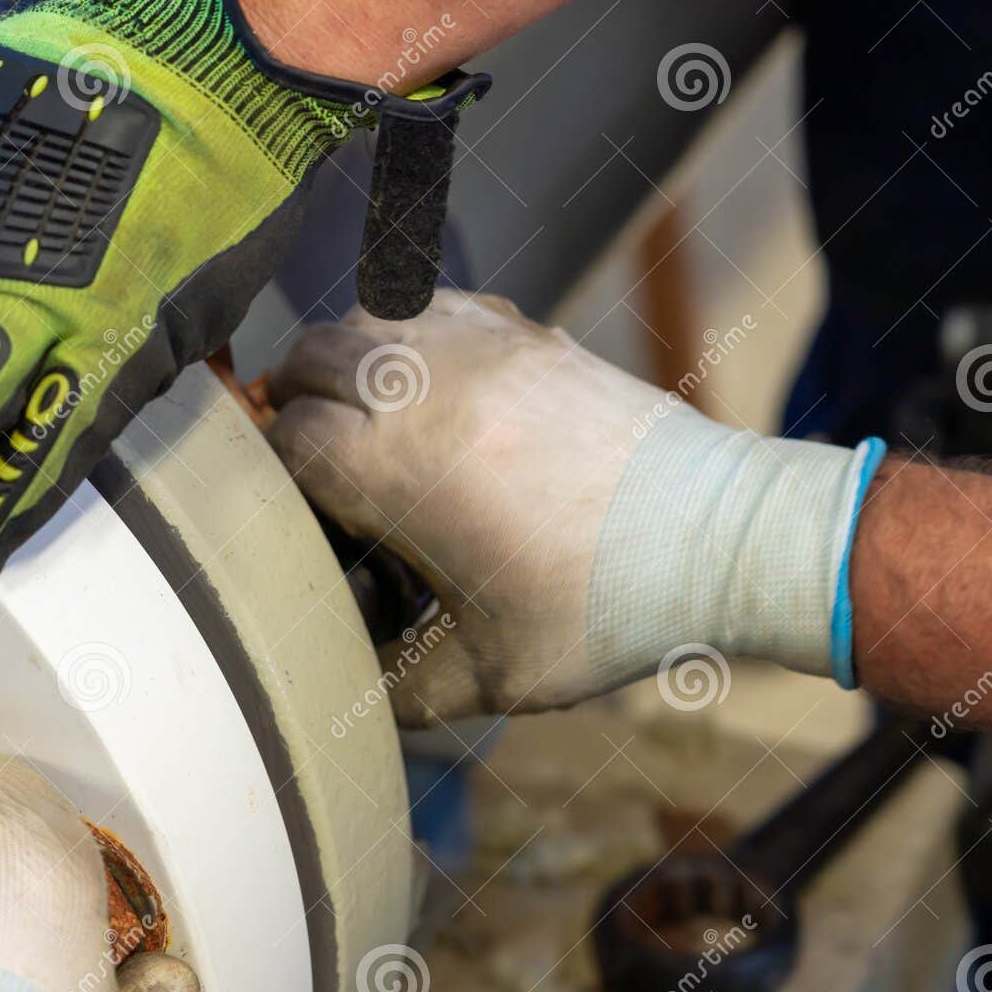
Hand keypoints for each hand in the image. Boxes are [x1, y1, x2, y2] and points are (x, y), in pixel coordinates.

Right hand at [266, 290, 883, 719]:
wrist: (720, 540)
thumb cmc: (604, 612)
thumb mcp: (490, 676)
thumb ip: (399, 689)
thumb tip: (347, 687)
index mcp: (397, 469)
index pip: (285, 436)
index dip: (272, 468)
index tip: (290, 499)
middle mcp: (422, 389)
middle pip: (307, 358)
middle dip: (293, 401)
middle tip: (310, 449)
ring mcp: (476, 347)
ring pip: (363, 315)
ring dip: (342, 357)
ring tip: (357, 407)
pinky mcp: (523, 332)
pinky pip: (430, 302)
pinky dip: (404, 329)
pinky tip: (423, 378)